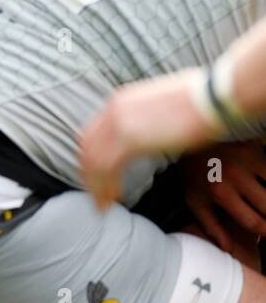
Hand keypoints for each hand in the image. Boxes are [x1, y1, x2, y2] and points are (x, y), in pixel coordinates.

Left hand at [79, 69, 209, 210]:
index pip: (93, 133)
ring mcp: (120, 123)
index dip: (91, 156)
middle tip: (95, 194)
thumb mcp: (161, 108)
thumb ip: (146, 121)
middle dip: (88, 173)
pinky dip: (105, 186)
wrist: (214, 98)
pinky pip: (107, 168)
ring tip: (102, 205)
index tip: (96, 174)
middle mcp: (114, 110)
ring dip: (95, 185)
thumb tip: (148, 136)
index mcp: (121, 101)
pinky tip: (112, 200)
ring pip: (93, 161)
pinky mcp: (131, 139)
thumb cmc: (201, 104)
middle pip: (87, 147)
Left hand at [182, 142, 265, 248]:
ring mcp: (247, 160)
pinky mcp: (255, 149)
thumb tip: (228, 248)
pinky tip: (265, 189)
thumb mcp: (194, 200)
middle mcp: (235, 176)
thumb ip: (211, 225)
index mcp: (220, 192)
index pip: (254, 222)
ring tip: (265, 203)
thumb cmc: (194, 174)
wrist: (188, 139)